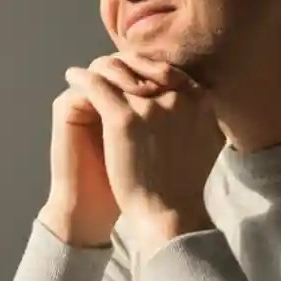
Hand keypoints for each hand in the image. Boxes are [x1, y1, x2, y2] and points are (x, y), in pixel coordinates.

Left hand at [63, 57, 223, 253]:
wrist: (169, 214)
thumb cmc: (186, 184)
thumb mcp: (208, 139)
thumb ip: (203, 114)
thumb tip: (201, 96)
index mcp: (200, 99)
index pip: (168, 71)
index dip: (147, 71)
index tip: (132, 78)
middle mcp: (178, 96)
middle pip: (143, 67)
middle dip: (124, 67)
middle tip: (107, 71)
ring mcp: (150, 106)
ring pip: (118, 72)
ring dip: (100, 69)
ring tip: (86, 73)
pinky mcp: (123, 119)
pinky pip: (97, 86)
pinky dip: (82, 78)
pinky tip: (72, 77)